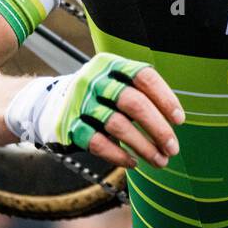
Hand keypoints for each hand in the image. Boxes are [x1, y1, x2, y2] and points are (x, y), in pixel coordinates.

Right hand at [4, 53, 183, 168]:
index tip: (180, 121)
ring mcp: (80, 102)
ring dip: (143, 147)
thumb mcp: (115, 83)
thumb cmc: (96, 96)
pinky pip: (98, 143)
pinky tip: (133, 163)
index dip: (165, 99)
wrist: (47, 103)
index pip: (144, 77)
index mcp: (111, 64)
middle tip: (173, 148)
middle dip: (158, 128)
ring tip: (160, 161)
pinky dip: (119, 155)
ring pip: (119, 126)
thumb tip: (174, 123)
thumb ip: (141, 95)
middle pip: (134, 103)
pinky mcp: (69, 125)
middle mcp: (94, 79)